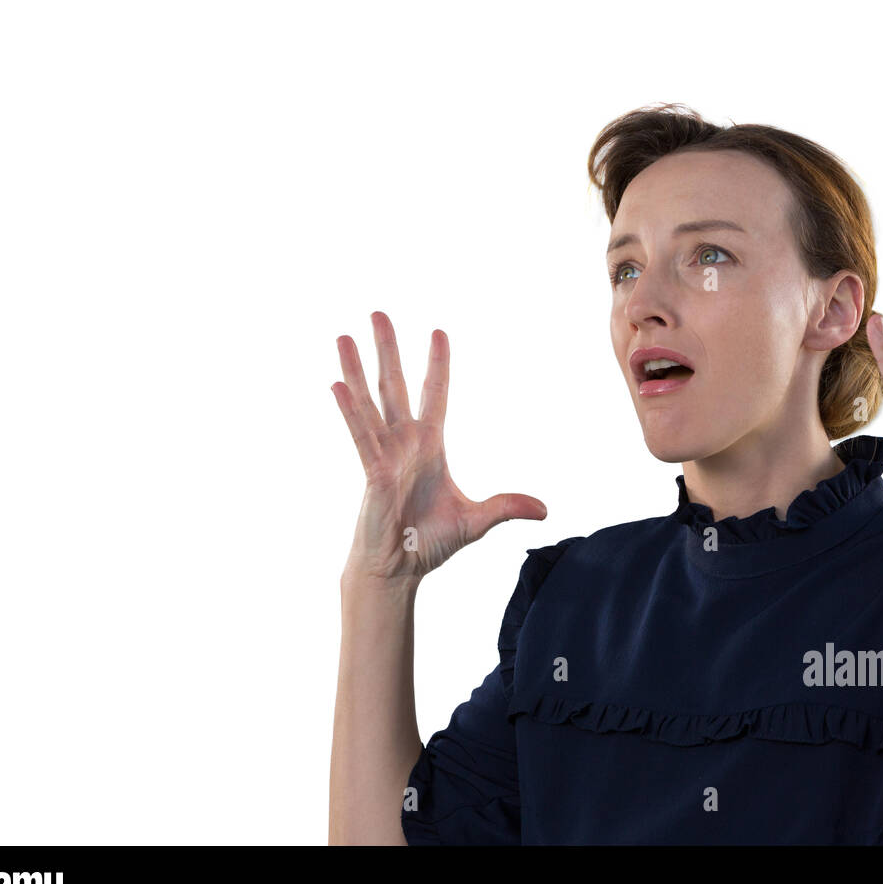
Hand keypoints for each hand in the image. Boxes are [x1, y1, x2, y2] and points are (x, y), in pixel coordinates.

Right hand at [332, 311, 546, 583]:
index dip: (437, 365)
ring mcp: (385, 455)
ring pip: (370, 402)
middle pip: (395, 385)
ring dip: (357, 369)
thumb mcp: (476, 521)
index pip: (435, 395)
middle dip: (388, 349)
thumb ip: (506, 508)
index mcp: (429, 447)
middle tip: (378, 313)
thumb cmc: (429, 544)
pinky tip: (338, 383)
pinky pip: (361, 435)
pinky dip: (350, 409)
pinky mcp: (373, 472)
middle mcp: (404, 443)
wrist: (400, 570)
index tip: (438, 332)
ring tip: (344, 336)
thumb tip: (544, 510)